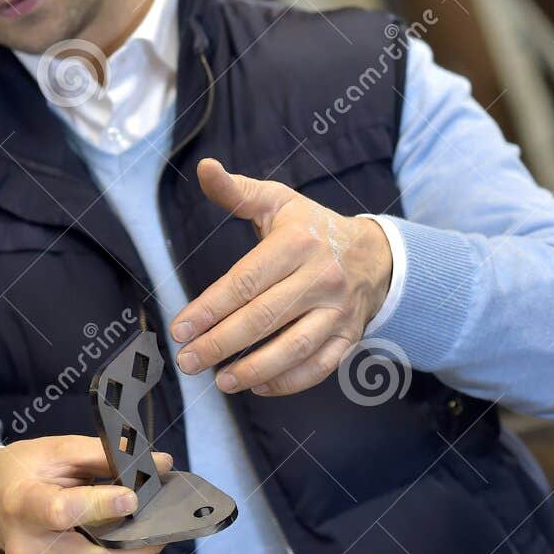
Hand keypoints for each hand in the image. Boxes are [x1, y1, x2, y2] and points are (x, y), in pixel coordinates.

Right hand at [0, 434, 173, 553]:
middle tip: (164, 520)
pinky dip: (114, 552)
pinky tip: (124, 533)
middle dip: (135, 542)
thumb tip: (160, 464)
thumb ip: (106, 456)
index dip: (101, 507)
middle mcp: (27, 546)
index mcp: (21, 503)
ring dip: (130, 547)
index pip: (61, 512)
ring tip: (148, 522)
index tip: (133, 497)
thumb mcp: (57, 450)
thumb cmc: (22, 469)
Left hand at [170, 158, 391, 396]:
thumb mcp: (277, 201)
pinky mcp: (349, 337)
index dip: (209, 309)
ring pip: (294, 348)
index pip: (245, 282)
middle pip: (263, 318)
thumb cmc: (311, 227)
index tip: (179, 329)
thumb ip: (237, 191)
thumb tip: (203, 168)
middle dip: (220, 344)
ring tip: (220, 382)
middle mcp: (321, 278)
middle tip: (187, 360)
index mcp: (297, 243)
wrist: (375, 254)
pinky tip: (256, 386)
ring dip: (254, 369)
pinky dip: (288, 381)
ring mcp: (338, 311)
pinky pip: (319, 366)